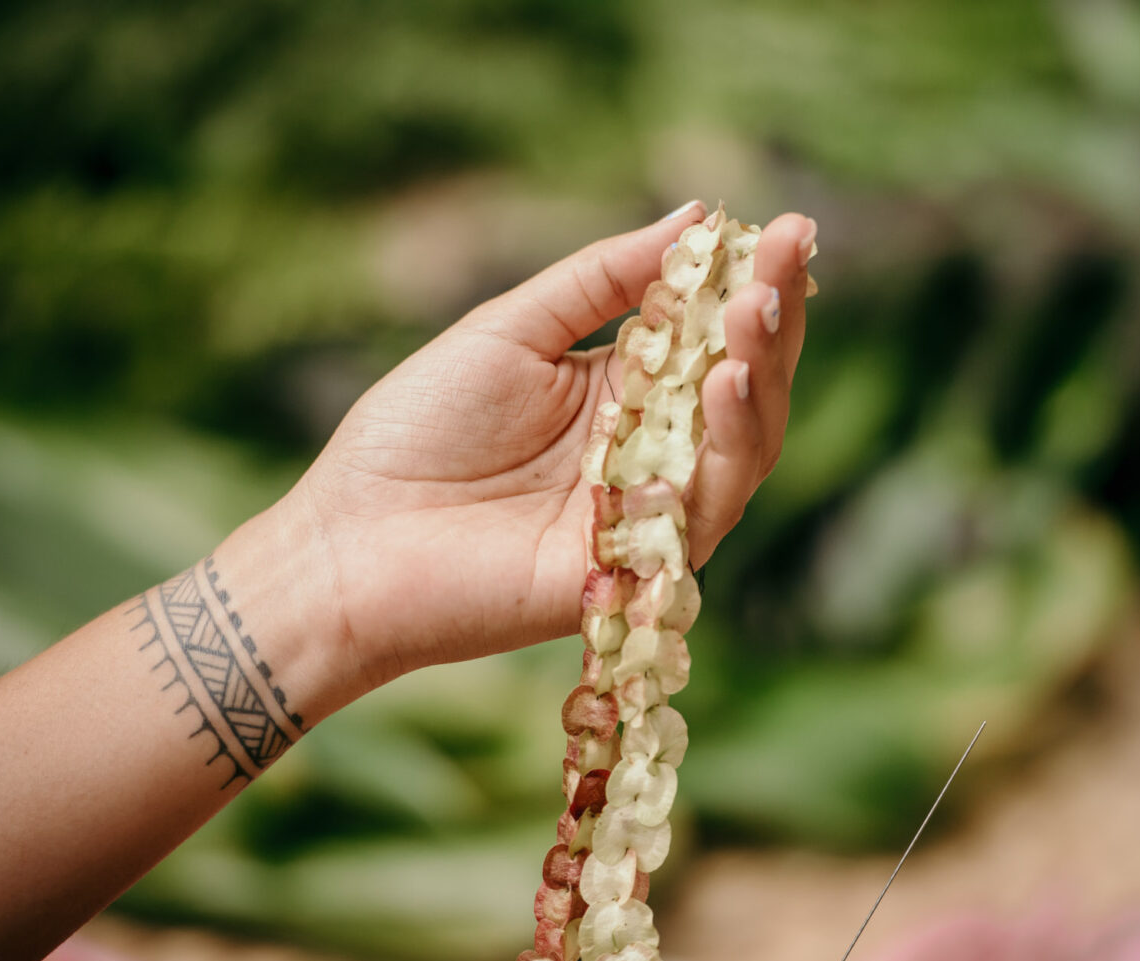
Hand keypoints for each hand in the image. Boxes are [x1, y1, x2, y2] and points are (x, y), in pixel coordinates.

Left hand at [289, 203, 815, 686]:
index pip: (714, 334)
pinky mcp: (642, 566)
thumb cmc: (416, 430)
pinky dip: (725, 446)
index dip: (756, 283)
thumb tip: (694, 215)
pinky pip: (707, 508)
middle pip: (745, 388)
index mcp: (623, 390)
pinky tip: (723, 381)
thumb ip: (602, 279)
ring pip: (744, 450)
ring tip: (756, 312)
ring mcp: (652, 511)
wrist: (349, 541)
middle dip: (773, 321)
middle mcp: (651, 450)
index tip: (791, 228)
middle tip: (788, 257)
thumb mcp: (511, 328)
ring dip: (759, 377)